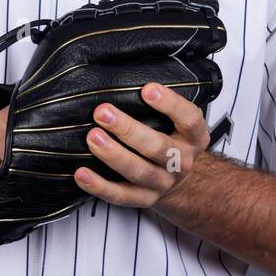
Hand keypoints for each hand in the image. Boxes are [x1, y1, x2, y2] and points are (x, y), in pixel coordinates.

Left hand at [74, 82, 210, 211]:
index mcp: (193, 137)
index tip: (147, 89)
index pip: (189, 119)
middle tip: (103, 112)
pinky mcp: (145, 199)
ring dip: (114, 155)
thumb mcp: (179, 122)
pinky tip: (82, 173)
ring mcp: (163, 182)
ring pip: (139, 171)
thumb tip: (125, 76)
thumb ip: (162, 105)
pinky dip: (100, 186)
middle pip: (157, 147)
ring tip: (92, 138)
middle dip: (128, 129)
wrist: (183, 181)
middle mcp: (181, 161)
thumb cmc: (173, 141)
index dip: (170, 104)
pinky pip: (121, 196)